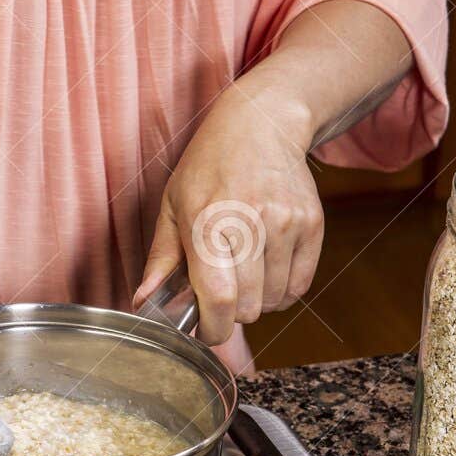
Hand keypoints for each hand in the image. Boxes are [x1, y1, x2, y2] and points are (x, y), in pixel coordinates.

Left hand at [135, 89, 323, 343]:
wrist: (262, 123)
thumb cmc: (209, 165)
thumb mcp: (173, 205)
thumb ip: (161, 260)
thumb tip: (143, 302)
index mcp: (208, 223)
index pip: (218, 299)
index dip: (212, 329)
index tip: (204, 332)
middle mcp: (251, 224)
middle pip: (249, 308)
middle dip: (231, 314)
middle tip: (221, 294)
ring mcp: (287, 224)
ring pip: (275, 301)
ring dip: (258, 301)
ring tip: (244, 274)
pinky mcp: (312, 225)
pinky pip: (300, 285)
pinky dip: (283, 290)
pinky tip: (267, 270)